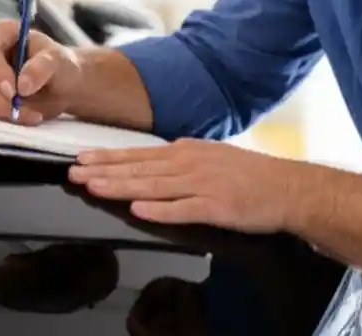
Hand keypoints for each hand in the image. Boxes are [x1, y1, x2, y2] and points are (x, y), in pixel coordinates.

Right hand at [0, 19, 81, 125]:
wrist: (64, 85)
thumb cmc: (61, 66)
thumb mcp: (59, 61)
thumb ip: (42, 68)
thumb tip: (22, 86)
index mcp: (3, 33)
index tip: (14, 92)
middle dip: (3, 100)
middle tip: (29, 113)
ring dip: (8, 113)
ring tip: (35, 116)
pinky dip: (9, 118)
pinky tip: (30, 117)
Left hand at [67, 138, 301, 233]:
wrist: (287, 187)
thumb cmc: (251, 175)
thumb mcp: (212, 156)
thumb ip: (182, 159)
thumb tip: (154, 161)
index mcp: (187, 151)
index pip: (139, 154)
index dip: (108, 158)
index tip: (82, 159)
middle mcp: (190, 164)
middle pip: (139, 169)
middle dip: (103, 171)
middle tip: (74, 173)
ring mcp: (203, 184)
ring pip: (153, 186)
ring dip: (121, 186)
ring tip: (95, 187)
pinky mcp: (216, 206)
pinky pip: (183, 208)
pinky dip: (160, 209)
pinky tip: (139, 210)